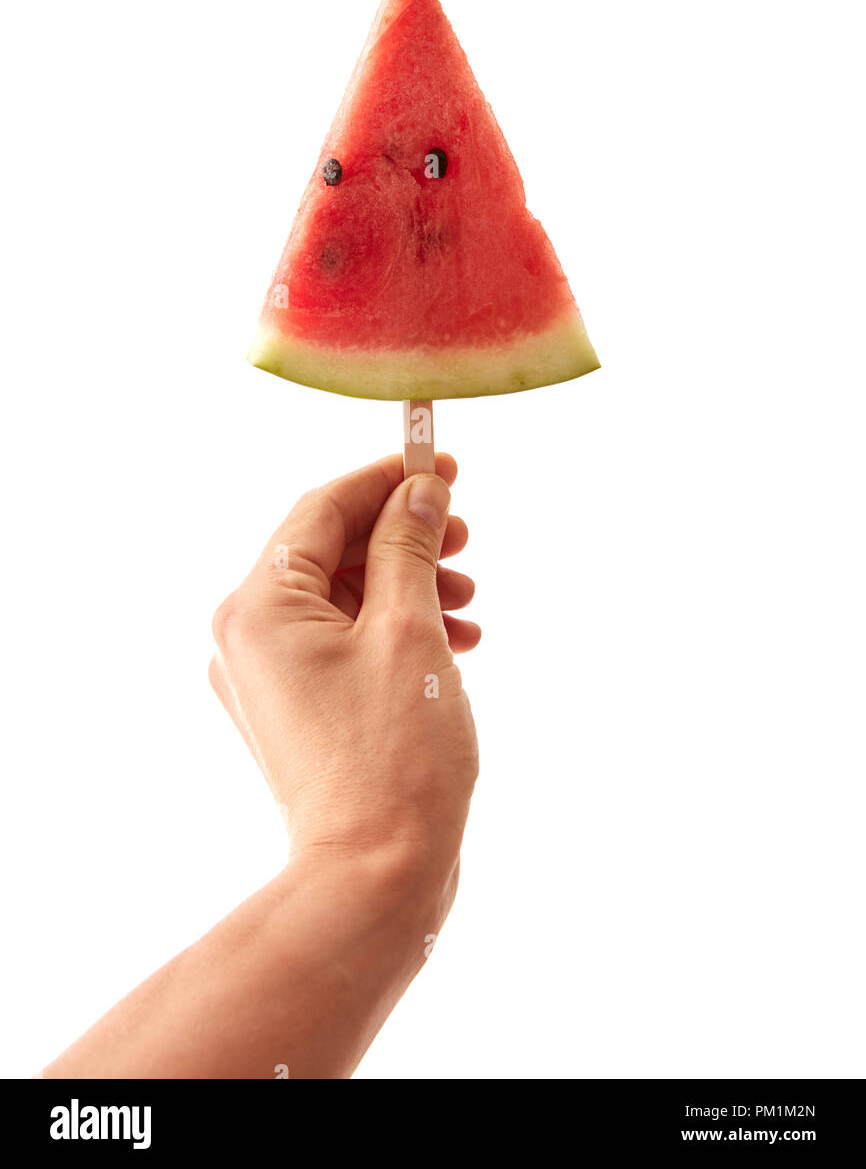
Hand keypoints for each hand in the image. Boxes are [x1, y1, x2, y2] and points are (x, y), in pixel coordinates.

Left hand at [209, 454, 479, 900]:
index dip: (387, 478)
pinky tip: (454, 642)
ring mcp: (268, 680)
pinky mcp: (296, 712)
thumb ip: (409, 547)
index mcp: (259, 607)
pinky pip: (344, 643)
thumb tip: (420, 490)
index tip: (443, 465)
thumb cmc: (394, 756)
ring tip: (468, 601)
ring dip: (408, 585)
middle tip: (465, 534)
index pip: (323, 509)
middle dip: (403, 537)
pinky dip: (397, 631)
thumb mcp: (410, 631)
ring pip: (343, 598)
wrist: (374, 876)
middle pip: (330, 551)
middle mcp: (247, 637)